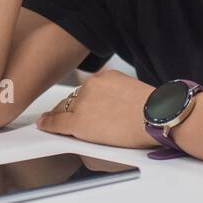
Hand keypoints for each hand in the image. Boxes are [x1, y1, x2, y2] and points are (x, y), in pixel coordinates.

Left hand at [35, 69, 157, 148]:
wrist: (158, 117)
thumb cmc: (155, 110)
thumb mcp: (133, 90)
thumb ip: (115, 93)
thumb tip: (110, 106)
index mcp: (105, 77)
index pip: (85, 89)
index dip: (78, 99)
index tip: (74, 104)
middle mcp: (91, 86)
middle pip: (73, 99)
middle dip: (69, 108)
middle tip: (65, 115)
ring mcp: (83, 103)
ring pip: (65, 110)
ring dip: (61, 116)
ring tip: (53, 122)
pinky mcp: (79, 121)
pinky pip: (57, 123)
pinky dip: (49, 124)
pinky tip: (43, 126)